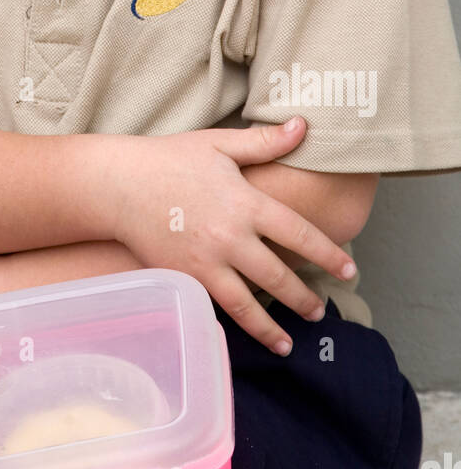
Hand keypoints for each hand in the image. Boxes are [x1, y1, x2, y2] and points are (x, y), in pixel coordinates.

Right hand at [108, 117, 356, 354]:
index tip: (349, 268)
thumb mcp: (218, 144)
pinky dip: (236, 325)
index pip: (299, 234)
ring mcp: (206, 262)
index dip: (328, 254)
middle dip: (305, 298)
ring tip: (289, 342)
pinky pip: (216, 307)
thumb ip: (264, 142)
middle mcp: (230, 237)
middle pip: (280, 277)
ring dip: (273, 328)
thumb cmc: (169, 158)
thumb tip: (304, 126)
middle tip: (319, 310)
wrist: (118, 184)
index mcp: (245, 203)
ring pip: (249, 305)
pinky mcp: (185, 277)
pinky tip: (247, 334)